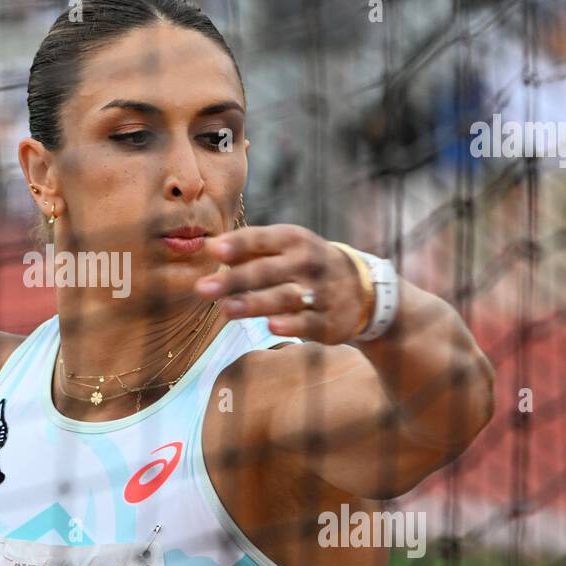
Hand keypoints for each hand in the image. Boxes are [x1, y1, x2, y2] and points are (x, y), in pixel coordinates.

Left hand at [192, 224, 366, 343]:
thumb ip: (249, 248)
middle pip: (266, 271)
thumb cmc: (306, 264)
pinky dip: (290, 325)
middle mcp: (308, 263)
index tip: (213, 250)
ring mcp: (320, 292)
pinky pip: (308, 323)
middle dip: (234, 280)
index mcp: (294, 239)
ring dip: (255, 303)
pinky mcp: (328, 321)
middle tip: (202, 288)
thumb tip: (210, 248)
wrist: (363, 289)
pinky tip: (270, 326)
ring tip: (227, 309)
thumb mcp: (285, 247)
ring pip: (284, 297)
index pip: (261, 239)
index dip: (237, 244)